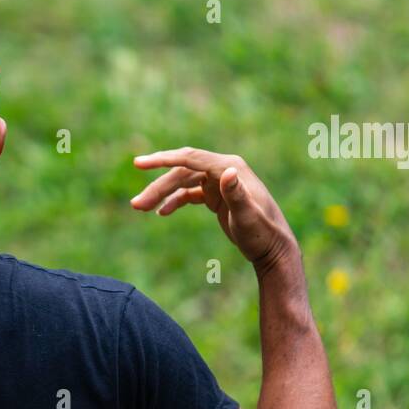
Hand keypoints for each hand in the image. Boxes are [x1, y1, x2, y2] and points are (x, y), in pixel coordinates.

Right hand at [131, 147, 296, 272]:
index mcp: (230, 168)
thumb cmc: (262, 234)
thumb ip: (237, 194)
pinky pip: (189, 193)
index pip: (190, 159)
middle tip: (135, 204)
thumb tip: (228, 172)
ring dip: (161, 194)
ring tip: (140, 208)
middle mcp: (224, 170)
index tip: (139, 164)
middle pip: (182, 172)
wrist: (273, 249)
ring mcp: (220, 182)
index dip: (163, 160)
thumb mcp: (247, 217)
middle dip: (157, 187)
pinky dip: (174, 201)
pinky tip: (161, 212)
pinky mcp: (217, 196)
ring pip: (182, 182)